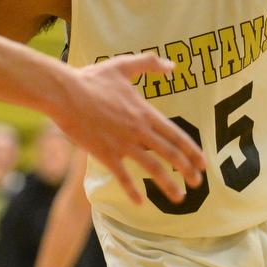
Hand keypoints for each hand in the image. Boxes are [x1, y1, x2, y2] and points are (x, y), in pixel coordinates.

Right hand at [57, 54, 206, 203]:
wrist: (64, 93)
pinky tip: (140, 203)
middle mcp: (138, 131)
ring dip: (168, 185)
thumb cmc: (91, 79)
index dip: (192, 151)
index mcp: (144, 113)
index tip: (203, 164)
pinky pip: (123, 177)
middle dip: (187, 171)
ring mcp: (122, 144)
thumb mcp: (123, 65)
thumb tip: (172, 66)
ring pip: (152, 169)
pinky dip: (133, 191)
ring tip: (180, 198)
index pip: (176, 135)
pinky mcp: (105, 154)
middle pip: (170, 155)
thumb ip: (149, 63)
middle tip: (197, 184)